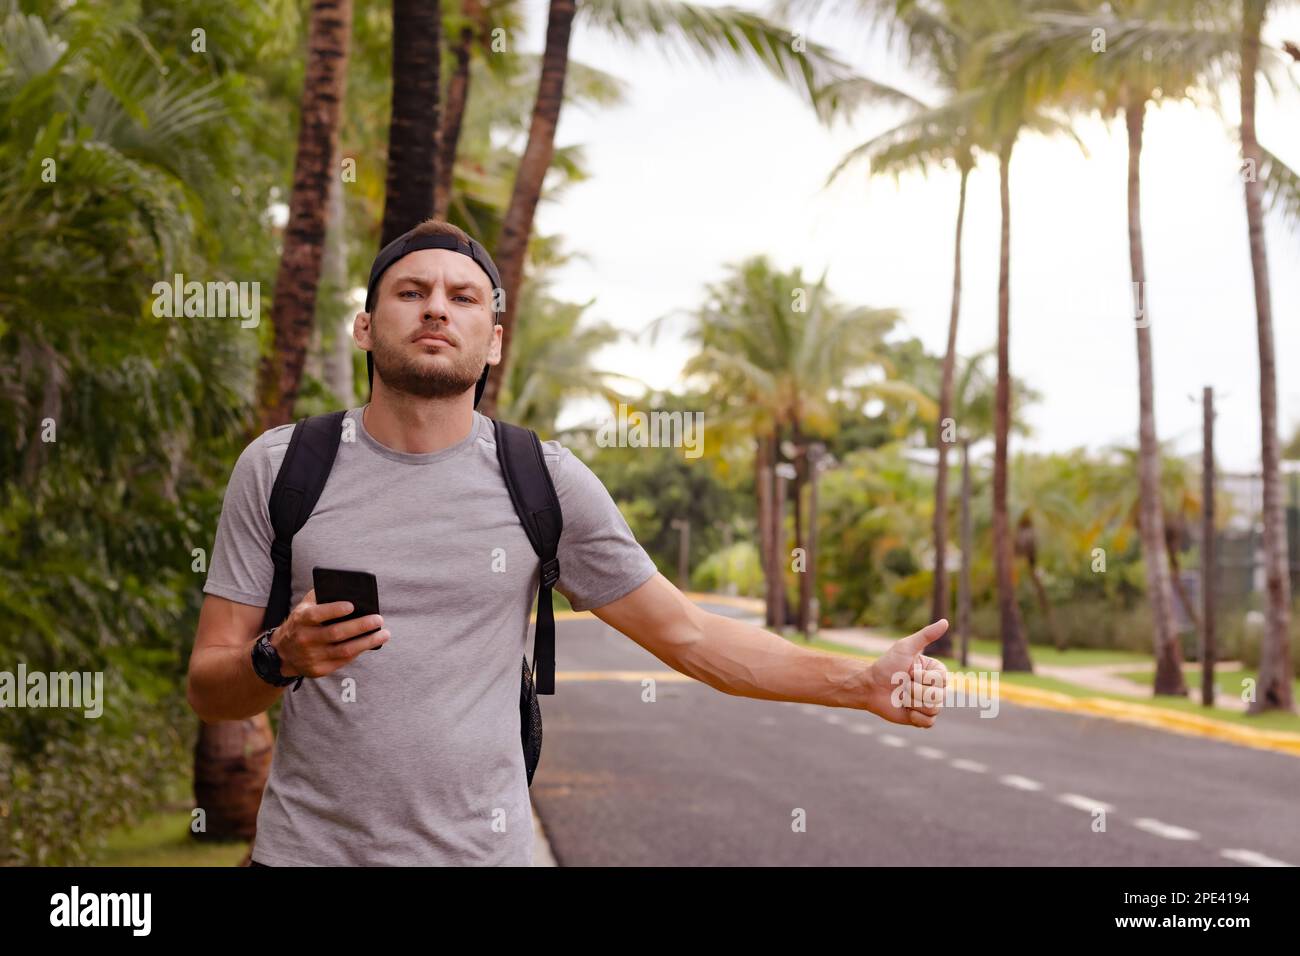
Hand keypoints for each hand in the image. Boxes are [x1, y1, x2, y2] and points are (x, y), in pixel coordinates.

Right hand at [270, 588, 388, 679]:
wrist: (283, 652)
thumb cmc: (302, 622)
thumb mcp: (304, 607)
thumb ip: (321, 596)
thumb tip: (348, 587)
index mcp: (301, 620)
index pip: (317, 614)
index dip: (334, 610)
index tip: (352, 605)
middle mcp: (305, 639)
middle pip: (336, 633)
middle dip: (360, 626)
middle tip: (378, 619)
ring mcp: (311, 656)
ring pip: (344, 650)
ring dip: (367, 642)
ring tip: (384, 634)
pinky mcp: (319, 669)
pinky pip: (343, 661)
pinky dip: (359, 651)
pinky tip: (371, 643)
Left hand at [860, 620, 949, 727]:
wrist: (870, 686)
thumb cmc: (887, 665)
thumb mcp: (906, 647)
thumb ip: (926, 635)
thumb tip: (945, 621)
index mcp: (935, 672)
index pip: (943, 680)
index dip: (925, 678)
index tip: (910, 671)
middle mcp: (935, 688)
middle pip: (939, 696)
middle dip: (916, 691)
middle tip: (902, 685)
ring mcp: (928, 703)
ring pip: (934, 709)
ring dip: (913, 702)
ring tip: (901, 696)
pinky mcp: (921, 718)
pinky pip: (929, 722)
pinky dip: (915, 717)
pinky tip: (905, 709)